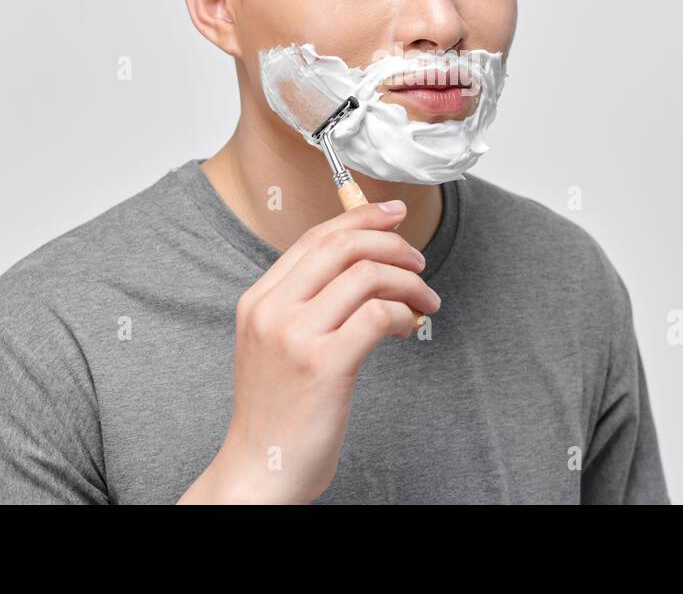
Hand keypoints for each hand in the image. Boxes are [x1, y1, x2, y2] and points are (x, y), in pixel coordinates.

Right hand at [177, 198, 440, 503]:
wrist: (260, 468)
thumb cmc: (277, 411)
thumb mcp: (275, 344)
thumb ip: (305, 303)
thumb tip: (360, 264)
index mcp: (259, 300)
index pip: (315, 237)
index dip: (360, 217)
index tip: (393, 213)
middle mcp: (272, 310)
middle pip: (342, 246)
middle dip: (391, 242)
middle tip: (418, 258)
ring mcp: (296, 337)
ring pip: (366, 275)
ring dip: (408, 282)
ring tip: (423, 301)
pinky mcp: (324, 365)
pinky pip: (378, 314)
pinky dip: (404, 313)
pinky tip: (409, 327)